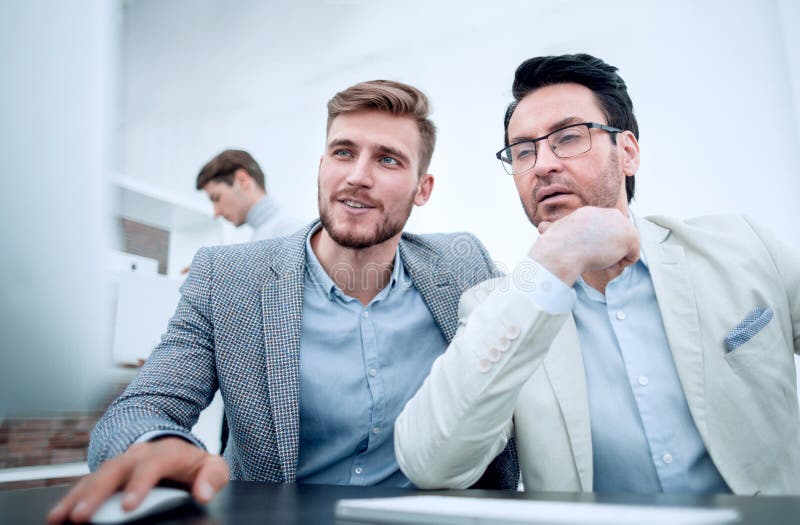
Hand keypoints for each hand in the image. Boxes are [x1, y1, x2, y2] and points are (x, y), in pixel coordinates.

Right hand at [46, 437, 228, 523]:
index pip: (151, 466)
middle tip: (82, 516)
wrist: (174, 449)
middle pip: (114, 471)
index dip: (139, 484)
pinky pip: (85, 485)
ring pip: (95, 476)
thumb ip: (211, 478)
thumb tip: (202, 494)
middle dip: (97, 493)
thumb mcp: (211, 467)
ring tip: (61, 518)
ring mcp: (120, 463)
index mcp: (166, 452)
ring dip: (77, 497)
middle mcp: (138, 454)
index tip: (129, 505)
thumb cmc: (193, 465)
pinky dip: (70, 499)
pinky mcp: (107, 474)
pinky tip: (58, 515)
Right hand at [530, 207, 639, 285]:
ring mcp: (622, 223)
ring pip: (625, 249)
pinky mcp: (631, 236)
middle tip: (590, 256)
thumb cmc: (552, 249)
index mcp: (591, 212)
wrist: (562, 252)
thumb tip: (540, 227)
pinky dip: (621, 265)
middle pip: (618, 238)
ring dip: (612, 259)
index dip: (597, 246)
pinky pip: (633, 257)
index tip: (583, 253)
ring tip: (595, 258)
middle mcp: (608, 213)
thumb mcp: (552, 234)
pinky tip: (605, 261)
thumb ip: (557, 230)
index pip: (604, 232)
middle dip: (608, 251)